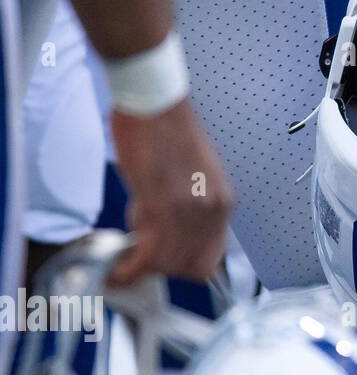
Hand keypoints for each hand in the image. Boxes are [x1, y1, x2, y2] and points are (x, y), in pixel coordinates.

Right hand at [107, 99, 232, 285]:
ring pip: (168, 264)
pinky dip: (129, 270)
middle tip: (138, 257)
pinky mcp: (164, 205)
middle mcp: (213, 209)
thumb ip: (183, 208)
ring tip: (124, 254)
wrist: (154, 103)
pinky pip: (149, 255)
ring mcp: (191, 209)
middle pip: (192, 267)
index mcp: (222, 202)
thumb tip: (160, 234)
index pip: (210, 257)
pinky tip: (116, 270)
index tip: (161, 262)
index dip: (182, 266)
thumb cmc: (164, 132)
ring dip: (141, 267)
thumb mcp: (189, 178)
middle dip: (161, 269)